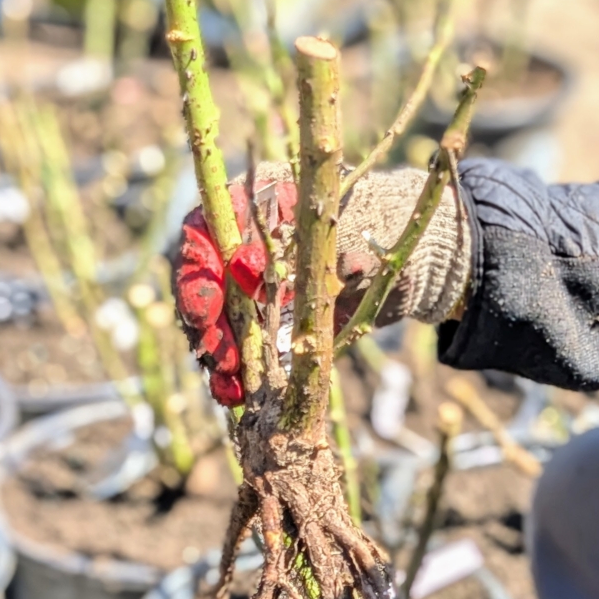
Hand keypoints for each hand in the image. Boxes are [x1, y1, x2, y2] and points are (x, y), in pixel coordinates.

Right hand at [173, 165, 470, 405]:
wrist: (401, 268)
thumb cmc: (375, 239)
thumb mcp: (345, 241)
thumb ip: (301, 251)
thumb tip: (246, 270)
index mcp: (253, 203)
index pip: (203, 235)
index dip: (197, 274)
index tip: (208, 311)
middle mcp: (238, 242)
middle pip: (199, 283)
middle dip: (205, 325)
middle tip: (221, 360)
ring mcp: (244, 286)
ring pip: (211, 321)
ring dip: (215, 356)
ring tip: (228, 389)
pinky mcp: (257, 323)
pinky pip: (233, 348)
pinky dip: (231, 373)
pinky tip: (235, 395)